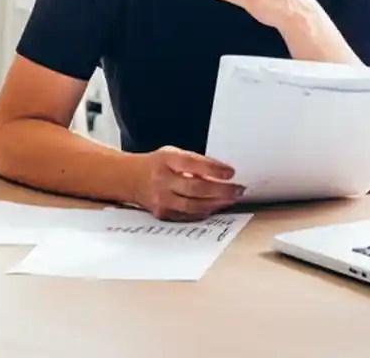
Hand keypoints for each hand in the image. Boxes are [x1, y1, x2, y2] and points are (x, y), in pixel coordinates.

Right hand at [130, 146, 244, 220]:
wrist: (130, 178)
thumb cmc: (157, 164)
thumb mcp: (172, 154)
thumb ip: (194, 162)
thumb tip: (222, 174)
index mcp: (166, 160)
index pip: (192, 164)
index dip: (213, 169)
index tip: (230, 173)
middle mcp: (162, 180)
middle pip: (196, 188)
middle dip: (221, 190)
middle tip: (238, 190)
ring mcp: (161, 199)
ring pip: (193, 205)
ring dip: (216, 203)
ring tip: (231, 199)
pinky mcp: (162, 213)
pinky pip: (187, 215)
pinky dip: (204, 211)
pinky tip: (215, 207)